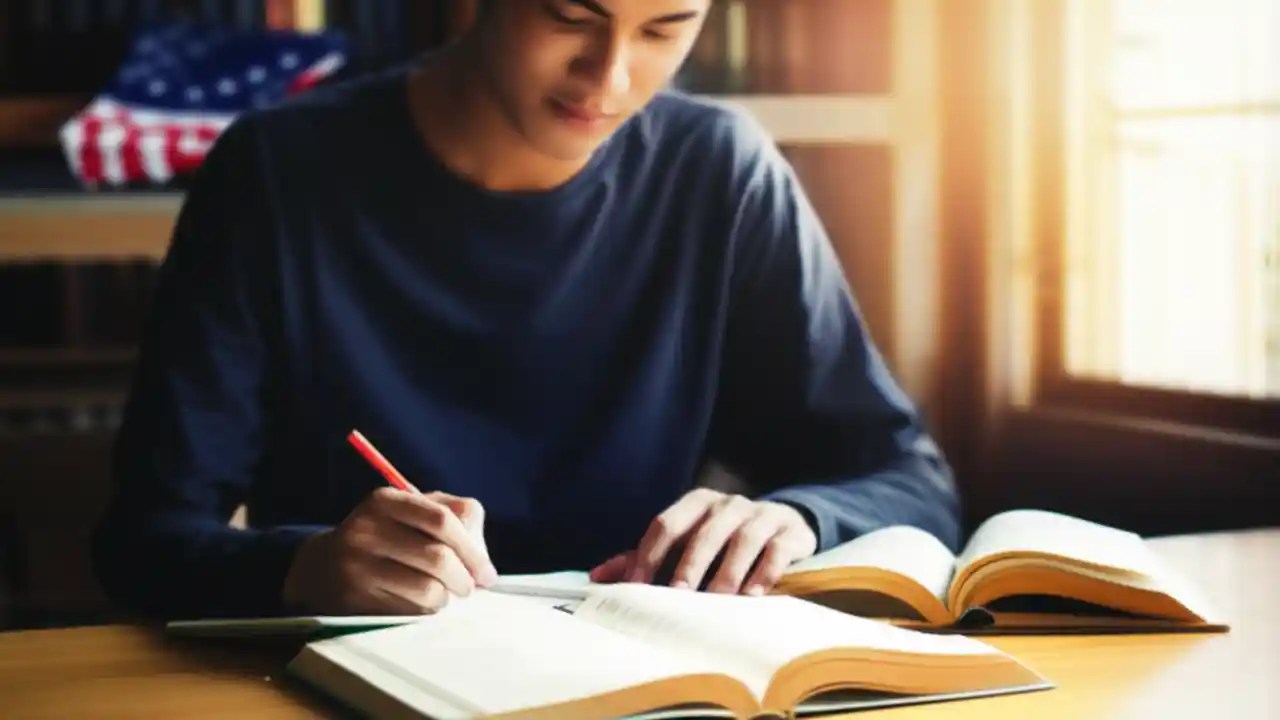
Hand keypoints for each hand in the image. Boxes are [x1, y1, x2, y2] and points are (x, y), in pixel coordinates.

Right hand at [282, 488, 497, 614]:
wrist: (323, 568)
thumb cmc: (386, 538)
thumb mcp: (413, 512)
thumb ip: (455, 516)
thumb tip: (483, 558)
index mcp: (385, 501)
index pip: (442, 520)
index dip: (472, 548)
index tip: (486, 571)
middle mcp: (365, 530)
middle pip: (438, 557)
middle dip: (465, 578)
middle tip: (469, 588)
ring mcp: (356, 566)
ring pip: (428, 589)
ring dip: (446, 597)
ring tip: (441, 594)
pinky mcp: (355, 599)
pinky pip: (411, 612)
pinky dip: (426, 611)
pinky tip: (419, 604)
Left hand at [589, 489, 816, 595]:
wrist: (785, 526)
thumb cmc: (723, 539)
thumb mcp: (686, 542)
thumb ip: (645, 558)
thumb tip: (597, 578)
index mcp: (696, 503)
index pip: (666, 524)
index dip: (650, 555)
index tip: (638, 587)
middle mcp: (727, 504)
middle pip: (703, 532)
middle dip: (689, 566)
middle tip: (679, 597)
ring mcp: (760, 515)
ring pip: (741, 540)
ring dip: (727, 573)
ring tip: (718, 601)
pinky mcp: (789, 532)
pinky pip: (775, 550)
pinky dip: (763, 573)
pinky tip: (752, 596)